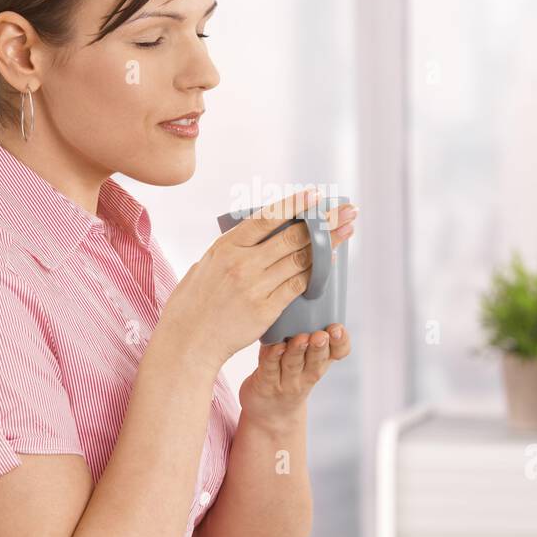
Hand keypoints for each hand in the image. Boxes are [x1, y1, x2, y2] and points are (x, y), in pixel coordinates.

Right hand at [155, 188, 356, 377]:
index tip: (316, 195)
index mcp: (226, 246)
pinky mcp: (266, 309)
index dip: (295, 204)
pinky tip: (330, 264)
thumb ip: (230, 251)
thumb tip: (254, 235)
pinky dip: (317, 274)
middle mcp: (243, 263)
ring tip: (346, 232)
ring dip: (328, 246)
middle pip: (293, 237)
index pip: (267, 218)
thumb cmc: (192, 304)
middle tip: (347, 212)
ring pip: (301, 260)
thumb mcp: (204, 266)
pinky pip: (298, 286)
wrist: (188, 342)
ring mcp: (255, 286)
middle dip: (325, 222)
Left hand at [239, 322, 352, 422]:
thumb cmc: (288, 373)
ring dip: (298, 351)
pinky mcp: (265, 385)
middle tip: (322, 334)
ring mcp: (286, 382)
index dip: (341, 342)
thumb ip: (306, 330)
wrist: (270, 413)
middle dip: (320, 346)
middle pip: (317, 360)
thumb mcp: (304, 357)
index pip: (339, 353)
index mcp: (320, 362)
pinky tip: (275, 346)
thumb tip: (304, 290)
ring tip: (302, 338)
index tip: (338, 329)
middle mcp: (307, 374)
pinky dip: (272, 357)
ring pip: (293, 364)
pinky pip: (269, 369)